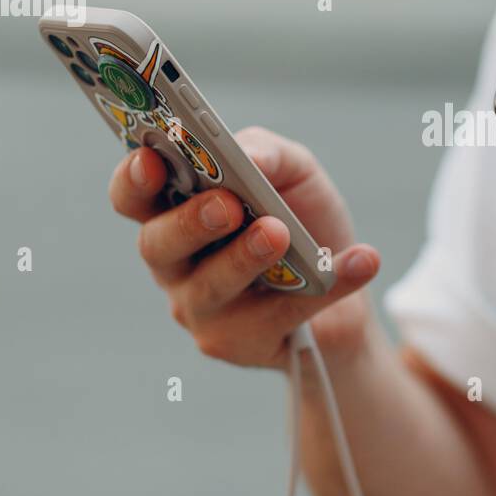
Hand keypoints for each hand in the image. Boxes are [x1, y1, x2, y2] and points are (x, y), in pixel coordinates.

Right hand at [108, 126, 380, 367]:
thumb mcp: (292, 171)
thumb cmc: (300, 216)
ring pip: (211, 289)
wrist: (342, 281)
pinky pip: (281, 315)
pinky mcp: (240, 343)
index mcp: (174, 210)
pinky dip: (326, 286)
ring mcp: (201, 308)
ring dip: (246, 258)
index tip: (151, 160)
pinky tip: (361, 260)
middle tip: (227, 206)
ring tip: (281, 234)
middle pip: (158, 245)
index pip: (133, 196)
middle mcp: (175, 263)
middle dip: (191, 222)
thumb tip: (243, 152)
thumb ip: (265, 152)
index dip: (133, 179)